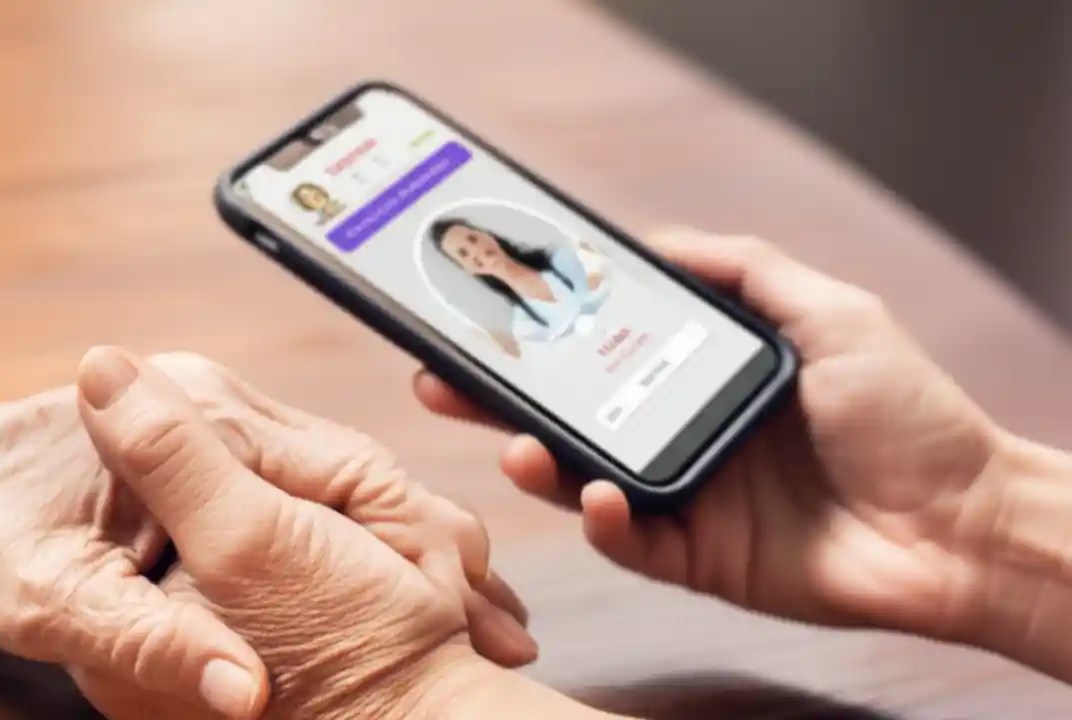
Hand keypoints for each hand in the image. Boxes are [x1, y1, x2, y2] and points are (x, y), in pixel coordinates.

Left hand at [69, 348, 535, 719]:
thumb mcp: (54, 605)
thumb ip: (156, 646)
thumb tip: (246, 696)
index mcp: (205, 424)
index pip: (350, 481)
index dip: (414, 556)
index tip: (470, 619)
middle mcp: (227, 405)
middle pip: (368, 479)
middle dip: (435, 554)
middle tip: (504, 634)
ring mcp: (225, 418)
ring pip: (354, 482)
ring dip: (414, 548)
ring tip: (476, 619)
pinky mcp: (218, 442)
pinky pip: (318, 485)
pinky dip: (369, 534)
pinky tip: (409, 583)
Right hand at [415, 228, 1009, 640]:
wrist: (962, 524)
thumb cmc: (908, 416)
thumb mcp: (830, 312)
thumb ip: (745, 271)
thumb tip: (659, 244)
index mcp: (702, 376)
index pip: (603, 350)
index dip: (545, 333)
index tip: (492, 309)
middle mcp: (682, 433)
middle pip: (572, 415)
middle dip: (502, 397)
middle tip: (445, 378)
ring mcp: (687, 497)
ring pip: (584, 480)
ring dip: (538, 461)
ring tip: (515, 442)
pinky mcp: (698, 557)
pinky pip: (632, 541)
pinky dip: (606, 522)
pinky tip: (601, 498)